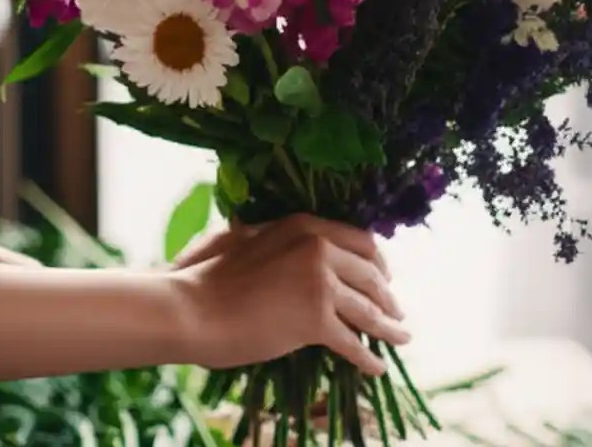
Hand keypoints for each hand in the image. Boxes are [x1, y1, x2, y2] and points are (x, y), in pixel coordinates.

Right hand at [172, 214, 407, 375]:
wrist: (190, 308)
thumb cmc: (204, 276)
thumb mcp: (242, 238)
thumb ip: (270, 237)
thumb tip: (278, 237)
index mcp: (304, 225)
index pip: (360, 241)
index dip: (378, 263)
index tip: (384, 277)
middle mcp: (319, 248)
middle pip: (371, 275)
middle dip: (388, 296)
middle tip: (396, 311)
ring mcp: (320, 283)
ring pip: (369, 310)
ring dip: (388, 327)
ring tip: (401, 337)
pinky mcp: (316, 320)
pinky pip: (353, 343)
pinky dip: (368, 357)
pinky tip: (377, 366)